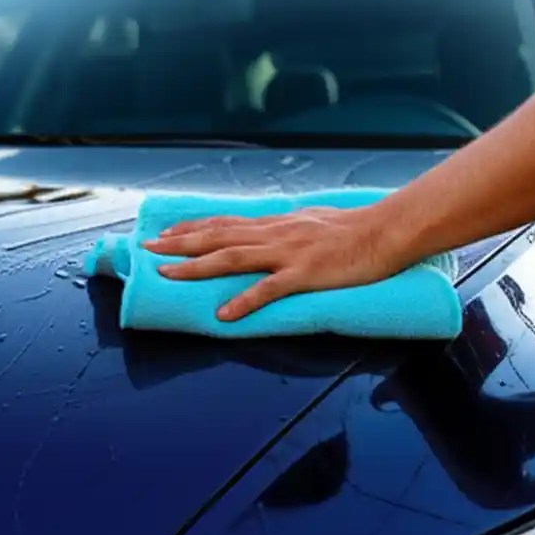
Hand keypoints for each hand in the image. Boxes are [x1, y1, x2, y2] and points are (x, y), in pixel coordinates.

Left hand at [143, 206, 405, 321]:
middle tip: (147, 250)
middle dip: (179, 244)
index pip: (224, 223)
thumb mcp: (311, 221)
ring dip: (197, 267)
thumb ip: (286, 229)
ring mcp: (288, 253)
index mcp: (275, 224)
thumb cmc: (354, 229)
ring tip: (168, 275)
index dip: (191, 228)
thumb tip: (267, 233)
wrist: (387, 231)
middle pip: (217, 237)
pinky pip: (269, 289)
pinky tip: (224, 314)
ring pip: (232, 258)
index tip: (164, 233)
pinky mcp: (305, 274)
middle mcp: (274, 234)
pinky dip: (244, 300)